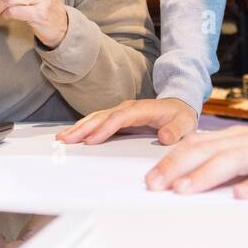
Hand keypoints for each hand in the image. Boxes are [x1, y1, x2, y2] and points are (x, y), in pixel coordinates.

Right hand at [56, 98, 197, 145]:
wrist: (179, 107)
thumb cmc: (180, 117)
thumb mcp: (185, 124)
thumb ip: (176, 130)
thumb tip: (165, 136)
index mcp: (142, 109)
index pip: (120, 118)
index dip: (105, 128)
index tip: (91, 140)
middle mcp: (128, 108)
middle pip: (102, 116)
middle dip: (83, 127)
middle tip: (65, 138)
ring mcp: (120, 112)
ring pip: (96, 118)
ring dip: (79, 127)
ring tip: (62, 137)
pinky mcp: (117, 118)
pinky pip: (97, 121)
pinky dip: (83, 127)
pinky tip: (72, 135)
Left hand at [145, 124, 247, 198]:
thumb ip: (223, 158)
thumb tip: (185, 175)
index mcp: (237, 137)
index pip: (197, 143)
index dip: (172, 159)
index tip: (150, 178)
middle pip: (208, 150)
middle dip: (178, 167)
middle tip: (156, 185)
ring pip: (234, 160)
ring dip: (206, 174)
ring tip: (185, 189)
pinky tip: (240, 196)